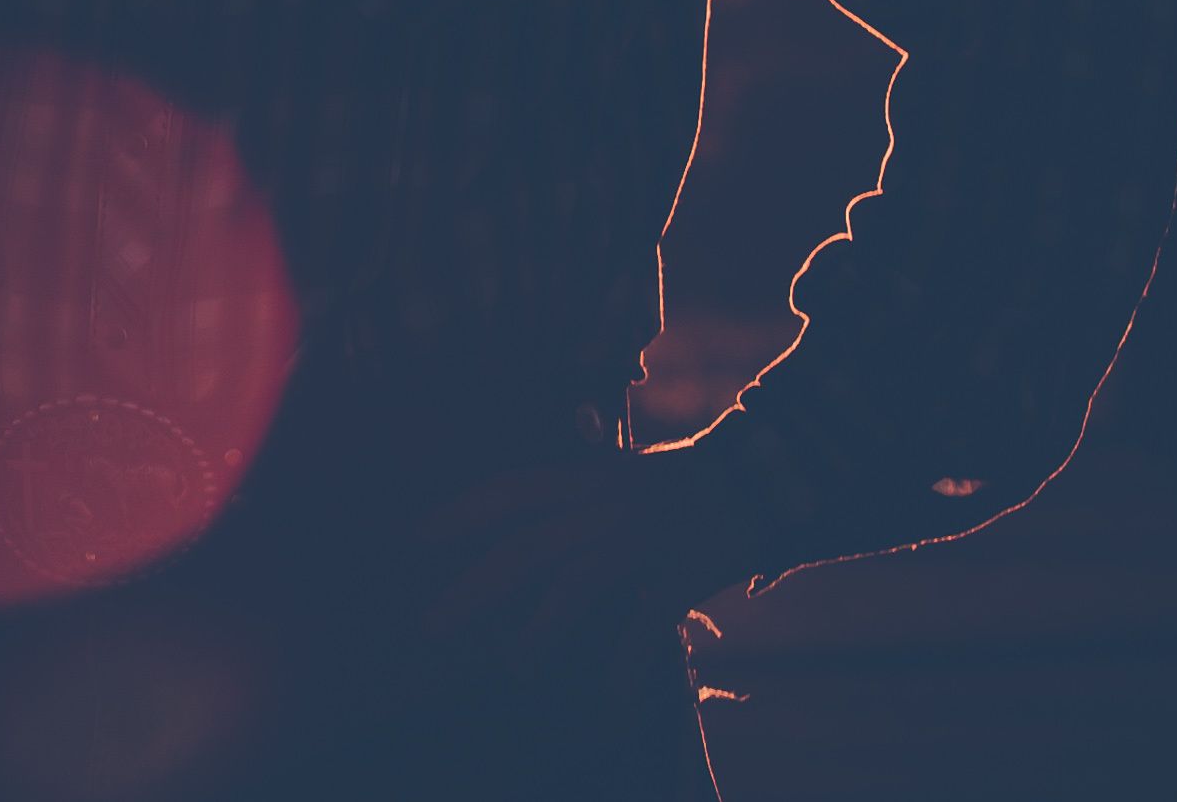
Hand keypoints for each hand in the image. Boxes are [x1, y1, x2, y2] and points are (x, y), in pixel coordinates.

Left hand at [419, 442, 747, 665]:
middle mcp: (604, 505)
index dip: (458, 515)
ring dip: (542, 629)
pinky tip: (609, 702)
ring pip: (577, 583)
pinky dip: (625, 666)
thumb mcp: (616, 474)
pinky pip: (644, 624)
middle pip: (526, 548)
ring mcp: (641, 538)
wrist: (760, 476)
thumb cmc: (682, 481)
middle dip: (475, 588)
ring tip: (515, 666)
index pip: (508, 493)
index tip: (415, 540)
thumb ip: (572, 495)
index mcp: (584, 478)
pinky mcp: (680, 571)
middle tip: (432, 626)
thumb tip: (522, 526)